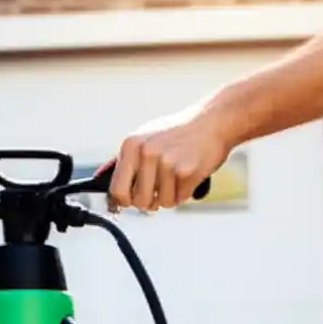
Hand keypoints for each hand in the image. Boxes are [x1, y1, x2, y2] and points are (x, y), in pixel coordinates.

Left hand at [109, 104, 234, 211]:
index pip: (117, 189)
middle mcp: (146, 153)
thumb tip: (108, 188)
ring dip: (169, 196)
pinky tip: (188, 175)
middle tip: (158, 191)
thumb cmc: (178, 133)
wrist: (214, 120)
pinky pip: (179, 198)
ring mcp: (167, 162)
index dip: (124, 201)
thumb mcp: (146, 139)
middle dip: (149, 202)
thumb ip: (128, 162)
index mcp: (131, 145)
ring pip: (161, 202)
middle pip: (138, 201)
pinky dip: (184, 192)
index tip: (131, 201)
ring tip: (175, 177)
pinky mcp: (187, 171)